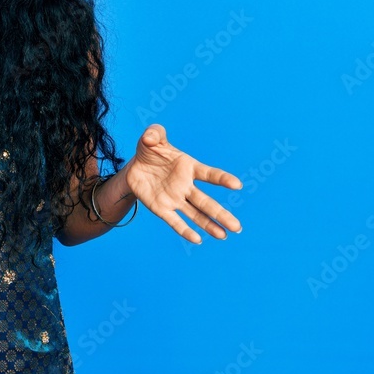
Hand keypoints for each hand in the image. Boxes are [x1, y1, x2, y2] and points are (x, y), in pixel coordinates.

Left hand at [123, 124, 242, 243]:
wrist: (136, 167)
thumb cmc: (150, 151)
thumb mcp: (151, 138)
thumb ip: (154, 133)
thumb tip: (150, 137)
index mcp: (188, 167)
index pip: (208, 174)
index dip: (222, 178)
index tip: (236, 185)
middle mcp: (185, 186)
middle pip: (206, 202)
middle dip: (221, 214)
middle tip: (238, 227)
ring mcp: (175, 198)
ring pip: (195, 214)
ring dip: (208, 225)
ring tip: (224, 236)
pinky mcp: (161, 208)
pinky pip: (175, 220)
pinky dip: (184, 230)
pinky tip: (197, 239)